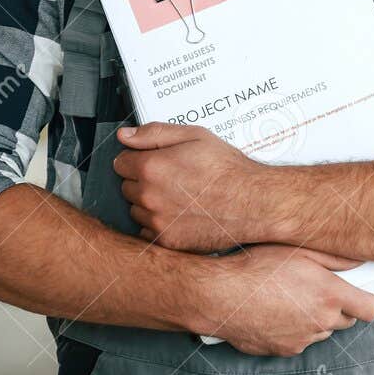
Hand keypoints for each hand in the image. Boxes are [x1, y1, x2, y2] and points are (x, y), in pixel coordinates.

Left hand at [113, 121, 270, 252]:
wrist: (253, 202)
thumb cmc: (228, 170)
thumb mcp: (195, 136)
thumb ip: (155, 133)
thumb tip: (126, 135)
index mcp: (152, 167)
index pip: (120, 163)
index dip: (137, 160)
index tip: (152, 161)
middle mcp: (149, 196)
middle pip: (127, 187)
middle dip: (143, 181)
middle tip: (171, 178)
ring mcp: (157, 221)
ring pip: (137, 211)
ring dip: (149, 204)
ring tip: (178, 196)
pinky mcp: (167, 241)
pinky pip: (147, 232)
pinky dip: (158, 224)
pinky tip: (180, 214)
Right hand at [196, 244, 373, 356]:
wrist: (220, 296)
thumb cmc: (256, 267)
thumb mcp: (298, 250)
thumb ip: (335, 257)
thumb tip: (359, 259)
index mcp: (329, 295)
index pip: (370, 309)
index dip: (367, 301)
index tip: (360, 293)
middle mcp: (320, 321)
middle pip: (346, 321)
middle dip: (338, 307)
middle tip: (317, 289)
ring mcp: (302, 339)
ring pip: (321, 331)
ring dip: (315, 319)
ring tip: (290, 298)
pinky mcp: (284, 350)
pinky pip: (299, 341)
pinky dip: (294, 330)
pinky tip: (276, 312)